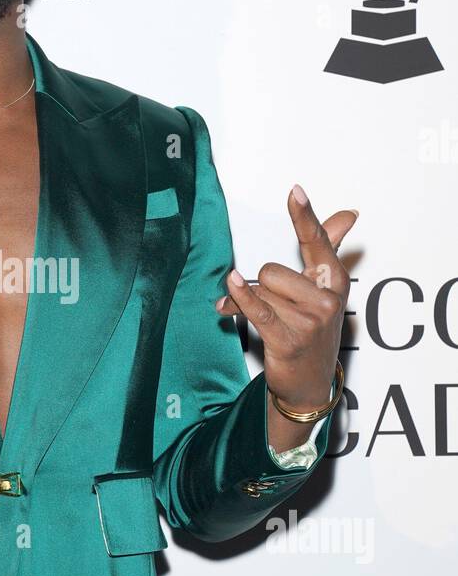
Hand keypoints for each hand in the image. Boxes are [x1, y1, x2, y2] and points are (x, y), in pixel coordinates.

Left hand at [214, 183, 356, 421]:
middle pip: (273, 270)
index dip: (304, 216)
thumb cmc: (312, 330)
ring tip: (267, 321)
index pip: (317, 241)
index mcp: (335, 280)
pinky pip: (257, 309)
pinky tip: (226, 296)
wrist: (308, 384)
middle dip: (264, 287)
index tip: (294, 191)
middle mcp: (327, 298)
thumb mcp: (325, 290)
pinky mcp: (288, 338)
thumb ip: (330, 247)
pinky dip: (239, 300)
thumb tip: (349, 213)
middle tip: (278, 309)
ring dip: (252, 303)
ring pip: (261, 290)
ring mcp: (310, 320)